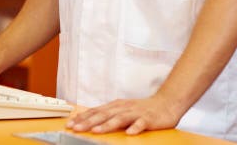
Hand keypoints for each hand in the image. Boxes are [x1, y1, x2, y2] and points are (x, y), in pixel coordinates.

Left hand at [65, 94, 182, 134]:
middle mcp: (123, 107)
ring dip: (107, 125)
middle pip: (104, 114)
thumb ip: (107, 114)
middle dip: (89, 122)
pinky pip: (141, 123)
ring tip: (96, 131)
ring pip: (120, 118)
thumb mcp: (122, 109)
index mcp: (115, 106)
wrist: (166, 103)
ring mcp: (136, 112)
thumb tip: (87, 119)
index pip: (95, 111)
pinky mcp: (148, 118)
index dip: (82, 117)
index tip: (70, 124)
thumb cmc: (141, 109)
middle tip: (76, 128)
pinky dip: (135, 128)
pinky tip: (129, 133)